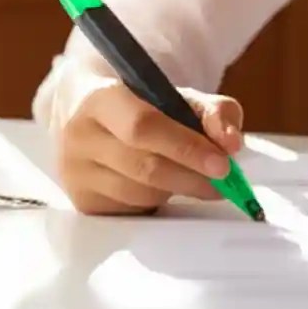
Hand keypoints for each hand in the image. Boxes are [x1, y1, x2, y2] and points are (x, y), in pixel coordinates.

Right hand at [57, 81, 244, 215]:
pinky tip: (167, 188)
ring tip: (197, 180)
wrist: (95, 118)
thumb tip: (231, 143)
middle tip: (224, 182)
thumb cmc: (145, 107)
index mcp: (102, 99)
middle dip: (192, 177)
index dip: (187, 147)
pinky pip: (132, 210)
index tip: (223, 162)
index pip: (145, 126)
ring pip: (140, 193)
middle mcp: (81, 135)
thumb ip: (215, 113)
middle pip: (144, 166)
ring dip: (178, 191)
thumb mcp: (182, 98)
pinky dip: (158, 203)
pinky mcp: (82, 201)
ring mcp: (76, 172)